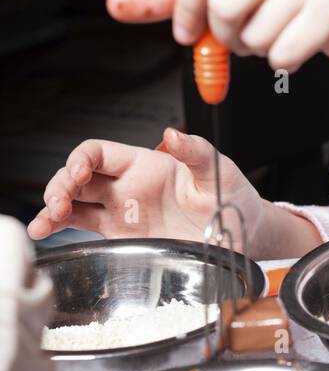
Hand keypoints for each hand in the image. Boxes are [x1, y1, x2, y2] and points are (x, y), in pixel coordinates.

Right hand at [26, 129, 263, 244]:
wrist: (243, 235)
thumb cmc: (233, 197)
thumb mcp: (220, 172)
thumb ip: (197, 152)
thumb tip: (172, 134)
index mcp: (146, 164)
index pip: (99, 152)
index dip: (81, 160)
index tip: (80, 174)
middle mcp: (127, 185)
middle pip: (77, 176)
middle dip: (60, 185)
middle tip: (60, 204)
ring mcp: (122, 211)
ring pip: (73, 203)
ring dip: (53, 208)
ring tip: (43, 223)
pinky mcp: (122, 235)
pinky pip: (82, 228)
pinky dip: (59, 228)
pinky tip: (43, 233)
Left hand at [105, 0, 328, 70]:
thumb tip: (118, 4)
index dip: (186, 12)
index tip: (190, 29)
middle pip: (222, 6)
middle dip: (225, 34)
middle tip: (241, 31)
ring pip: (253, 34)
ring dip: (257, 48)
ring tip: (277, 29)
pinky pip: (284, 52)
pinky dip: (284, 59)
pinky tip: (299, 39)